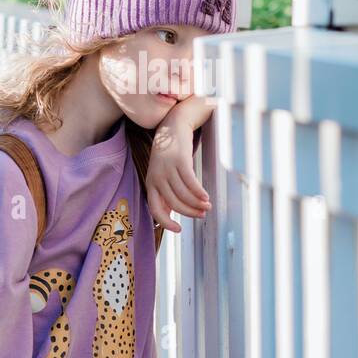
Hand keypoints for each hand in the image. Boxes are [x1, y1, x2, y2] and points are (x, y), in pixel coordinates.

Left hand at [145, 117, 209, 233]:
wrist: (172, 127)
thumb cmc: (168, 155)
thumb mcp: (161, 174)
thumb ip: (165, 193)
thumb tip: (170, 215)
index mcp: (151, 183)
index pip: (155, 209)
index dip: (166, 222)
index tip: (179, 229)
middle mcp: (157, 177)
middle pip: (174, 203)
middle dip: (190, 212)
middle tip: (202, 214)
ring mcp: (168, 168)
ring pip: (183, 194)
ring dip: (197, 203)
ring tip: (207, 206)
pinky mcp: (180, 160)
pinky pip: (190, 181)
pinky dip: (199, 192)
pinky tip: (206, 196)